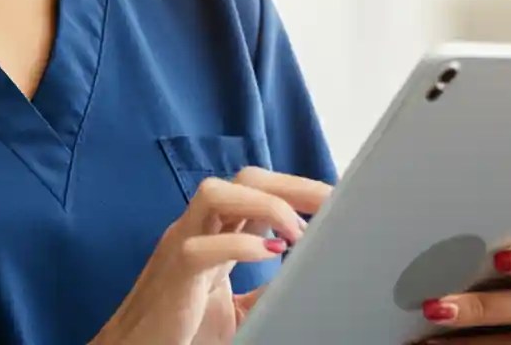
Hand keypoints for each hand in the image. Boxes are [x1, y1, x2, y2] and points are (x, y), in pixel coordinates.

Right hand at [92, 167, 330, 344]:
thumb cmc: (182, 329)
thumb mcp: (240, 308)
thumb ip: (267, 288)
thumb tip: (308, 276)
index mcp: (214, 233)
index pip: (257, 189)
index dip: (298, 187)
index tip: (337, 199)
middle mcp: (197, 229)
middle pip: (243, 179)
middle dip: (292, 185)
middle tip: (333, 204)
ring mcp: (180, 246)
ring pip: (215, 194)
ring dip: (265, 205)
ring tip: (297, 232)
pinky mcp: (173, 275)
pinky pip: (200, 247)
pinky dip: (239, 245)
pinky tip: (269, 255)